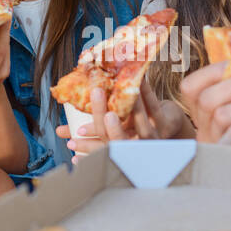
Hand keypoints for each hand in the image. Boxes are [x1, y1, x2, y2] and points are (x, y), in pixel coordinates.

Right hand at [61, 78, 186, 162]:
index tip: (71, 142)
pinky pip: (154, 107)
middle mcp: (137, 145)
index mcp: (123, 146)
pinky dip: (145, 94)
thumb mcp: (112, 126)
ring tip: (112, 91)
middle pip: (118, 139)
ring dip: (128, 109)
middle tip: (89, 111)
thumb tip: (61, 131)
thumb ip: (90, 129)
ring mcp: (153, 135)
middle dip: (102, 125)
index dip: (87, 147)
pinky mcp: (166, 123)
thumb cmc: (134, 122)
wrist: (169, 122)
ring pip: (139, 125)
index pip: (103, 149)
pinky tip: (137, 81)